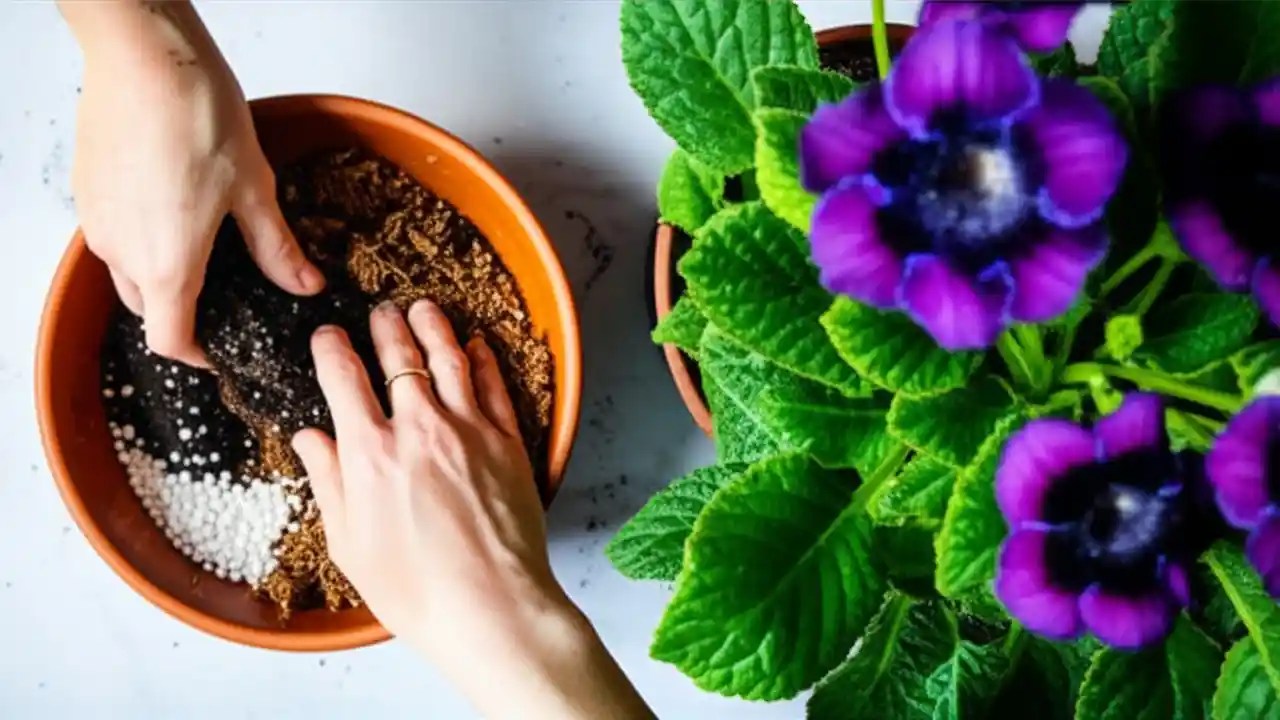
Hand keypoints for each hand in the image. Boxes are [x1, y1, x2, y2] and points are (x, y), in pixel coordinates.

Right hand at [66, 1, 322, 365]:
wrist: (144, 56)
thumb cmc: (198, 117)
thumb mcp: (254, 188)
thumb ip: (276, 247)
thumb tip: (304, 284)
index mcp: (165, 264)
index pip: (169, 340)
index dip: (197, 356)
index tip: (222, 352)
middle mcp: (120, 251)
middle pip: (146, 307)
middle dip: (182, 311)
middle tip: (226, 295)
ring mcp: (96, 221)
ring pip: (126, 270)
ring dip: (160, 272)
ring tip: (205, 244)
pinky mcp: (86, 191)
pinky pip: (112, 234)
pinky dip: (141, 238)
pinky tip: (176, 206)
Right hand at [293, 300, 651, 719]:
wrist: (489, 605)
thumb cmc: (414, 588)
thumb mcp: (348, 542)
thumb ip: (329, 481)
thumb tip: (310, 438)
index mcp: (369, 453)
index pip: (344, 378)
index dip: (332, 348)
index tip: (328, 335)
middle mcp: (419, 429)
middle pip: (400, 358)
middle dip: (386, 327)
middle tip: (382, 311)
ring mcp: (469, 431)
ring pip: (450, 359)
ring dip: (434, 328)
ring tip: (424, 309)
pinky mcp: (509, 442)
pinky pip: (494, 386)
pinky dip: (483, 359)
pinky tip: (477, 345)